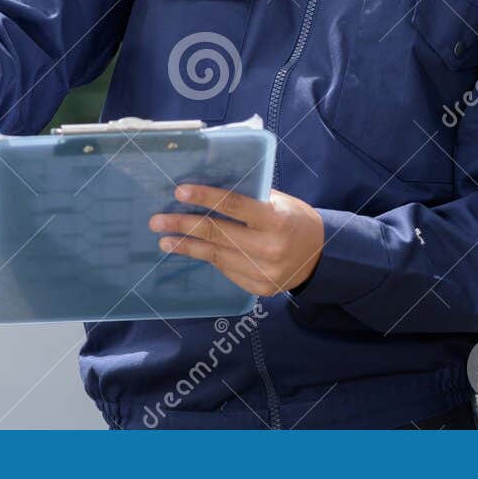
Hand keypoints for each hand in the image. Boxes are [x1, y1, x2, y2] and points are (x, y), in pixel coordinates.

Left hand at [150, 186, 324, 296]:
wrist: (320, 257)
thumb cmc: (295, 219)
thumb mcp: (281, 202)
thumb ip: (251, 198)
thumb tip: (210, 191)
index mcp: (276, 220)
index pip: (235, 206)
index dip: (206, 198)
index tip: (180, 192)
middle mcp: (269, 248)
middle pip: (218, 234)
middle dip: (184, 225)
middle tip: (157, 220)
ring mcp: (263, 271)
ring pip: (216, 256)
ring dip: (187, 246)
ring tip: (164, 239)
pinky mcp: (258, 288)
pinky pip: (226, 269)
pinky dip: (208, 258)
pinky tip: (192, 250)